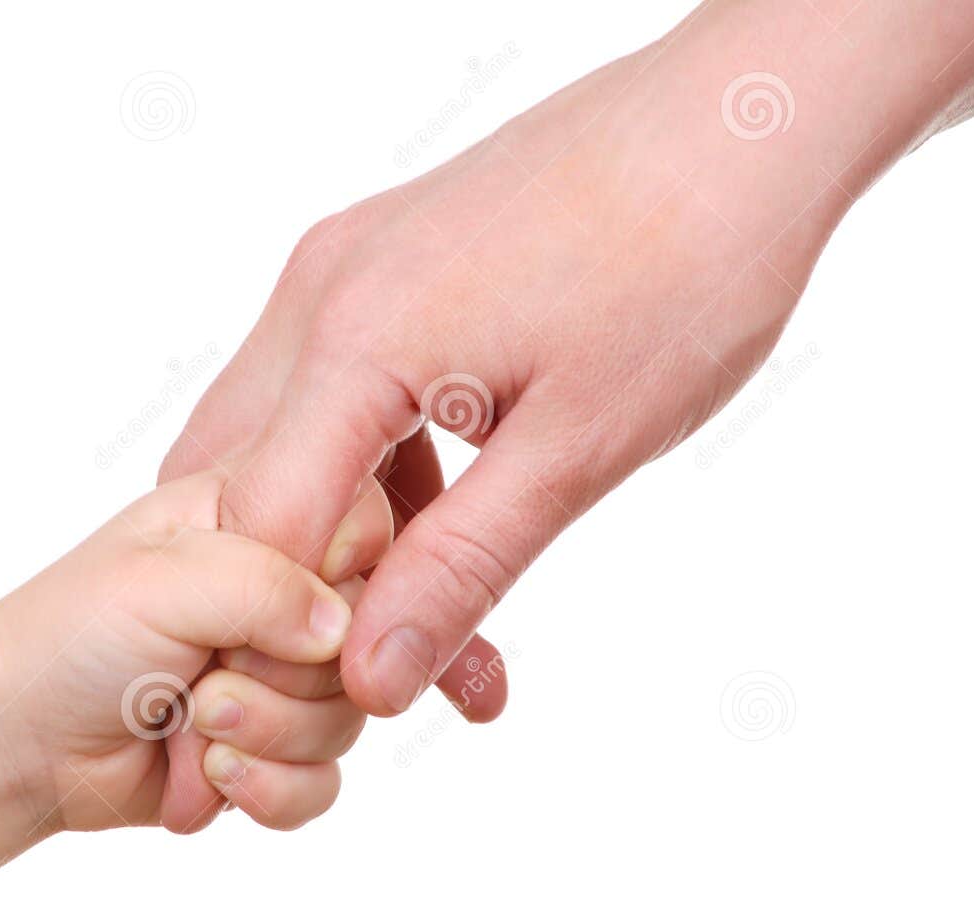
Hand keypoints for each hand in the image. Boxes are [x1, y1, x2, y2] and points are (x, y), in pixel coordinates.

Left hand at [0, 469, 391, 833]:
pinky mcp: (277, 747)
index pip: (365, 531)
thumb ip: (263, 586)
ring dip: (260, 739)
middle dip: (277, 682)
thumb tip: (342, 630)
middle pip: (362, 641)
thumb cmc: (69, 640)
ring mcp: (284, 673)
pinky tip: (204, 777)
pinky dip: (263, 791)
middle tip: (200, 681)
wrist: (18, 745)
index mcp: (262, 516)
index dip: (329, 585)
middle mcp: (284, 591)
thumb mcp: (162, 583)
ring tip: (186, 725)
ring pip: (347, 719)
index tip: (258, 615)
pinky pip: (324, 783)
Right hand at [162, 0, 973, 717]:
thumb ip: (460, 570)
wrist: (747, 118)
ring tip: (433, 621)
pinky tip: (443, 524)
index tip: (339, 707)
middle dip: (279, 591)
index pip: (254, 531)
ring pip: (278, 436)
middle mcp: (321, 293)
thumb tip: (371, 683)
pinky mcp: (385, 260)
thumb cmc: (687, 265)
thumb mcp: (579, 449)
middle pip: (226, 481)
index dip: (281, 636)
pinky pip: (330, 386)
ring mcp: (346, 266)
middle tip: (361, 669)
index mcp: (356, 340)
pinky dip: (363, 471)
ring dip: (331, 536)